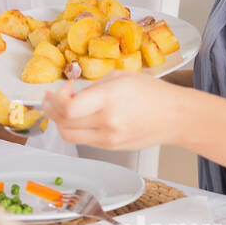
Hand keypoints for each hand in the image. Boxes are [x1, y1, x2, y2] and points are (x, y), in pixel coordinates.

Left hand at [41, 71, 181, 149]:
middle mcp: (107, 122)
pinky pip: (83, 140)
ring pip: (69, 136)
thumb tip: (73, 92)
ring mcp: (109, 138)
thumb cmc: (153, 93)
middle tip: (50, 99)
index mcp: (110, 99)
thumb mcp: (121, 77)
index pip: (69, 108)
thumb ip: (94, 86)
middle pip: (64, 123)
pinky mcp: (111, 147)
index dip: (57, 99)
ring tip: (62, 110)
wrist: (175, 117)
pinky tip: (80, 118)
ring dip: (60, 122)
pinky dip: (76, 128)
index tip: (63, 89)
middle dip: (51, 110)